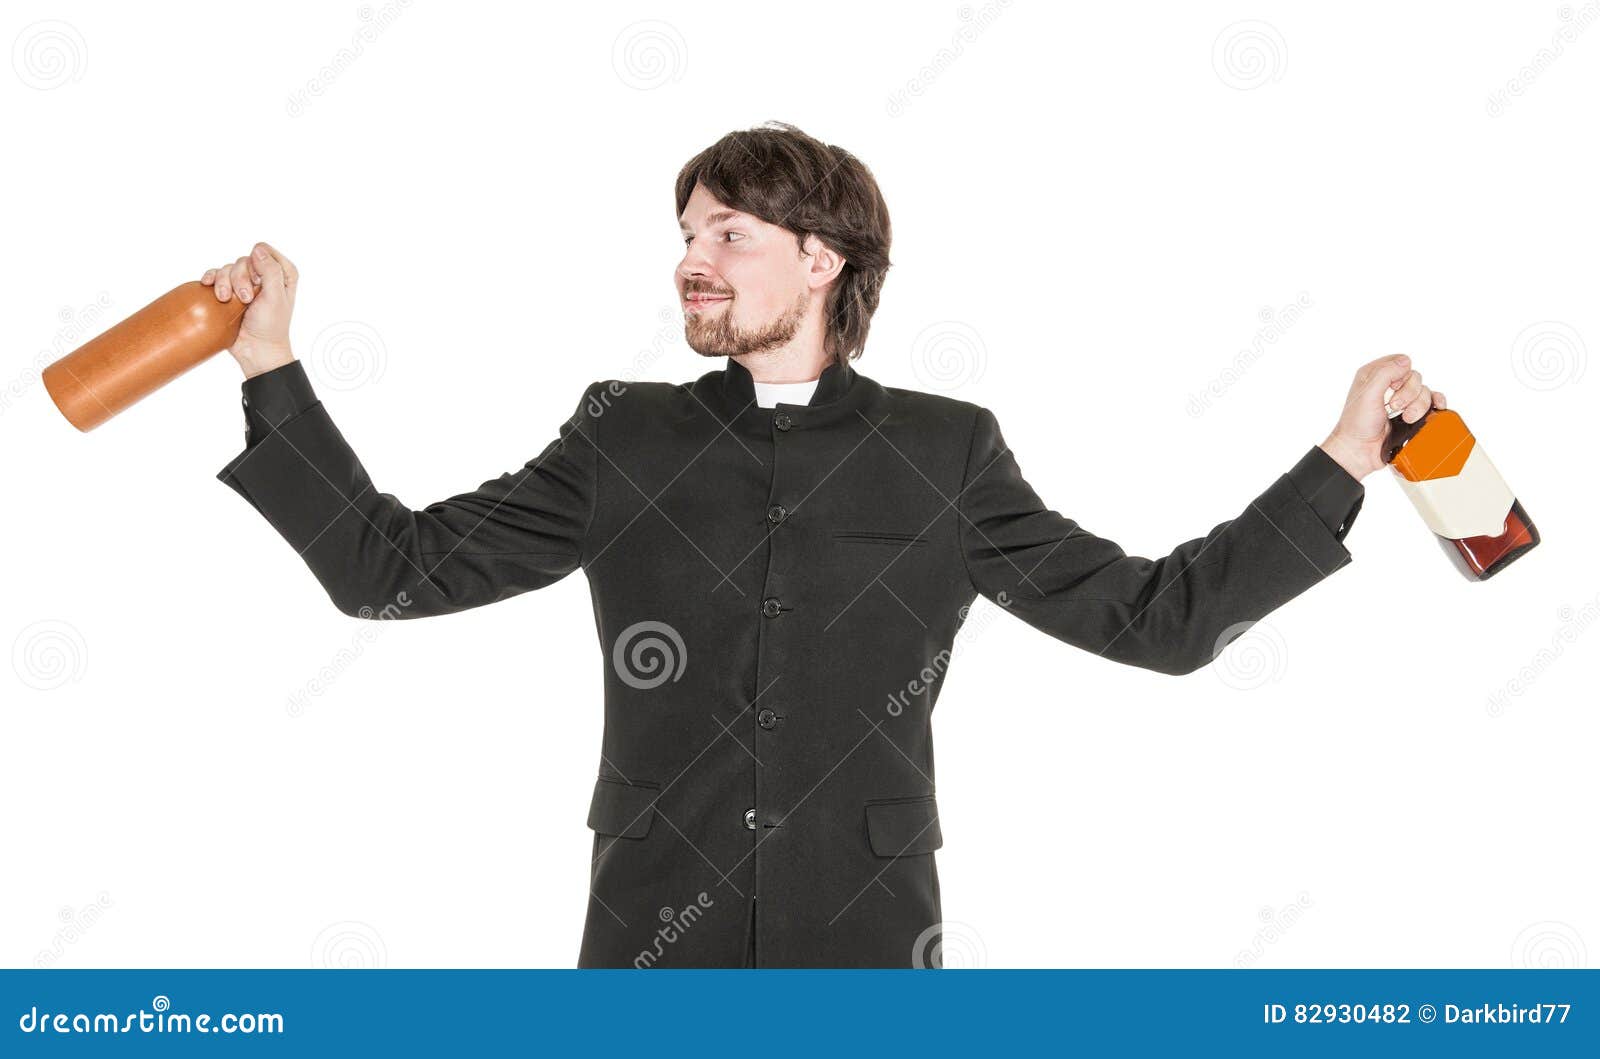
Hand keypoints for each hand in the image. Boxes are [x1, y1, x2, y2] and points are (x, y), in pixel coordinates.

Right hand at [201, 242, 298, 377]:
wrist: (255, 348)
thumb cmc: (270, 326)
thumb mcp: (276, 297)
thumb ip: (270, 271)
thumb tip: (257, 248)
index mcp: (281, 273)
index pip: (264, 251)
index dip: (257, 265)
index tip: (258, 283)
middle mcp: (263, 276)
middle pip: (243, 260)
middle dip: (240, 279)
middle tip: (245, 299)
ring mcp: (244, 283)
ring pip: (227, 268)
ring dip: (224, 283)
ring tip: (226, 301)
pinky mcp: (228, 292)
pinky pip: (214, 276)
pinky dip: (210, 279)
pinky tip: (207, 285)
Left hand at [1319, 354, 1446, 480]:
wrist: (1360, 451)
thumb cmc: (1357, 424)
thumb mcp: (1368, 394)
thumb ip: (1385, 373)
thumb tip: (1406, 361)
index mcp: (1374, 375)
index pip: (1400, 361)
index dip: (1402, 374)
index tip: (1393, 387)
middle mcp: (1388, 385)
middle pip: (1415, 377)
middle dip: (1409, 394)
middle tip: (1394, 407)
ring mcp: (1401, 400)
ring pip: (1424, 391)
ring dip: (1418, 405)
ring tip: (1406, 418)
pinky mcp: (1411, 413)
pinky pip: (1432, 401)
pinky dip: (1436, 403)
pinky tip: (1436, 408)